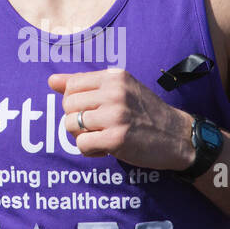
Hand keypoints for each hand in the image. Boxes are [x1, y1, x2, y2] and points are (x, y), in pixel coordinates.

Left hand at [49, 68, 193, 169]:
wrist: (178, 137)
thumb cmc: (146, 114)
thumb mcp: (121, 90)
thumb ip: (86, 84)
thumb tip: (51, 80)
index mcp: (115, 77)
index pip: (71, 85)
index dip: (74, 102)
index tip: (91, 111)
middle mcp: (115, 92)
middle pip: (68, 105)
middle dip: (75, 120)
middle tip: (95, 128)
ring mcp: (116, 115)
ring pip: (70, 125)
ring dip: (82, 136)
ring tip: (101, 138)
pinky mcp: (116, 139)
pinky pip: (81, 144)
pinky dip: (89, 151)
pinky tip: (105, 149)